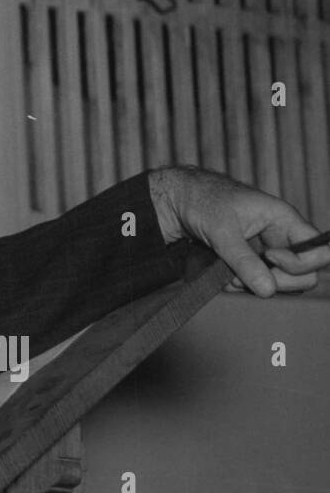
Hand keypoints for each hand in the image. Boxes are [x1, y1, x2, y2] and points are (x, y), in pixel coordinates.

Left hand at [149, 166, 329, 296]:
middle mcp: (280, 237)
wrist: (176, 202)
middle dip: (277, 281)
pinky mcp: (249, 262)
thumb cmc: (202, 202)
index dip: (302, 262)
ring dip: (253, 285)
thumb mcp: (221, 230)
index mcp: (283, 219)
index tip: (271, 257)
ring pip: (278, 283)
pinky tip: (221, 277)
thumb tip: (267, 290)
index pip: (320, 250)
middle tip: (244, 276)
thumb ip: (243, 260)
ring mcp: (265, 252)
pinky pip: (255, 284)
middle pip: (303, 275)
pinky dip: (239, 285)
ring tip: (228, 275)